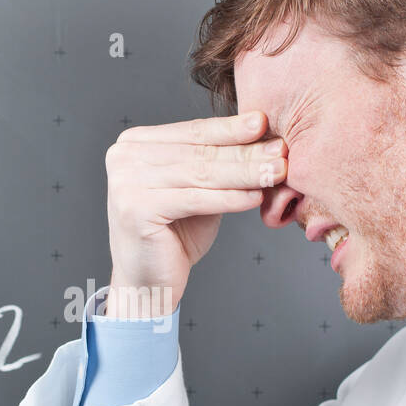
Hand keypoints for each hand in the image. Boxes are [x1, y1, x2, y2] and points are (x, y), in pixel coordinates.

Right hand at [104, 110, 285, 317]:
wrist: (147, 283)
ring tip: (275, 172)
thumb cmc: (173, 236)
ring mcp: (126, 182)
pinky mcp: (135, 208)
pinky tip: (254, 197)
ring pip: (200, 174)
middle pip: (198, 152)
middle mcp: (124, 157)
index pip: (192, 132)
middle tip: (280, 151)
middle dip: (244, 152)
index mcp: (134, 144)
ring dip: (244, 173)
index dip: (231, 129)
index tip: (264, 123)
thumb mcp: (196, 189)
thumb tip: (260, 134)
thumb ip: (213, 162)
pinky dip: (228, 198)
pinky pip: (194, 200)